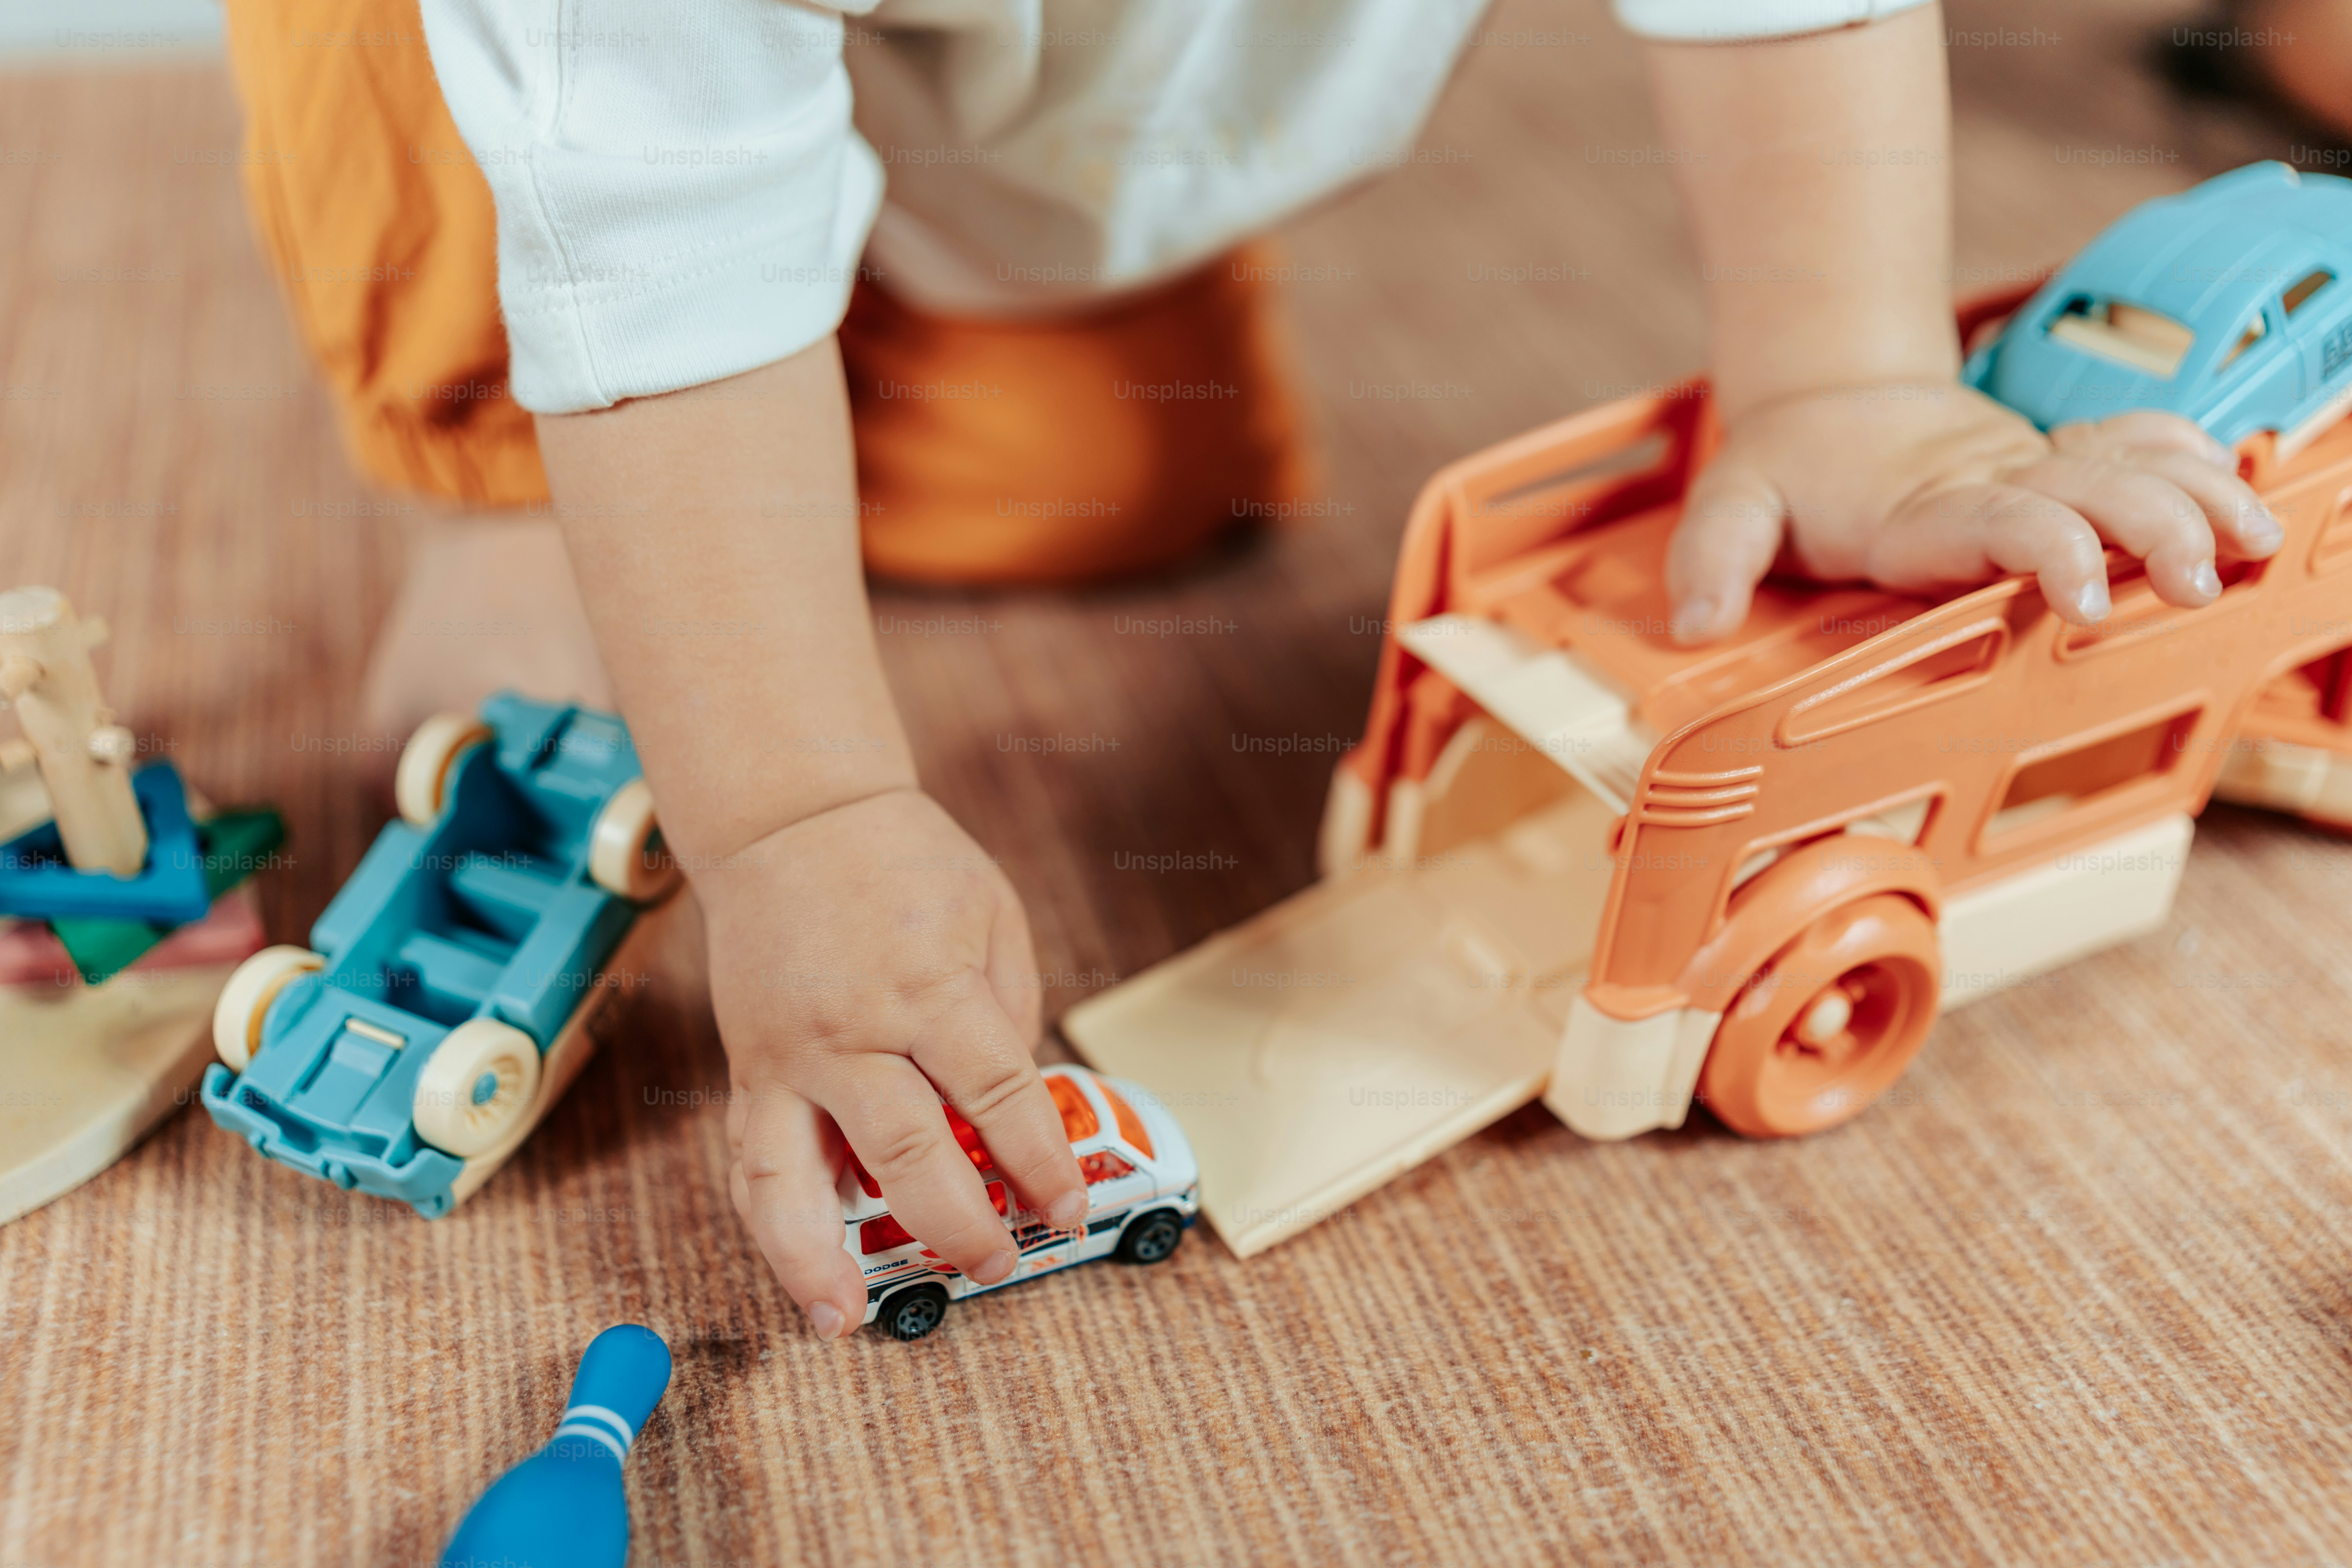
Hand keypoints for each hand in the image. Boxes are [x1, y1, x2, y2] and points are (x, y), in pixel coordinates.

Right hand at [701, 788, 1086, 1338]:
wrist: (790, 817)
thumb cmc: (904, 862)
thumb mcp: (990, 916)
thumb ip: (1005, 1015)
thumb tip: (1013, 1113)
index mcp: (927, 986)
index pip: (996, 1097)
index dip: (1037, 1163)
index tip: (1062, 1207)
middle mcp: (850, 1029)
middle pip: (906, 1150)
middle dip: (957, 1221)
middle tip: (994, 1264)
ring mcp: (786, 1053)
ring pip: (792, 1174)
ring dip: (815, 1257)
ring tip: (842, 1321)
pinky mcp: (747, 1066)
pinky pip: (751, 1158)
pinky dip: (772, 1221)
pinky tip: (797, 1269)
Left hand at [1666, 383, 2284, 642]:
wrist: (1827, 402)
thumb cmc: (1788, 467)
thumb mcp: (1729, 503)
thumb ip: (1710, 557)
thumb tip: (1691, 623)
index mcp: (1921, 509)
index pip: (2004, 521)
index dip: (2050, 551)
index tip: (2084, 599)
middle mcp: (1994, 485)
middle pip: (2096, 491)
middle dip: (2159, 530)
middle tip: (2203, 583)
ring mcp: (2037, 471)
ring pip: (2139, 467)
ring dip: (2201, 500)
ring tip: (2256, 546)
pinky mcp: (2060, 465)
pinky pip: (2145, 449)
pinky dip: (2201, 464)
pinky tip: (2248, 496)